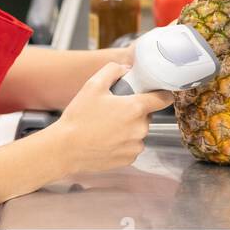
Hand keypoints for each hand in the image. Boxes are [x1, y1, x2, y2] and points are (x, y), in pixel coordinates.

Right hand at [47, 63, 172, 175]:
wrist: (65, 148)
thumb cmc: (79, 117)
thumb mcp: (93, 85)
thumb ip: (113, 70)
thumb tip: (126, 69)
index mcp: (136, 108)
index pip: (163, 99)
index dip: (162, 94)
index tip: (157, 93)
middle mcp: (140, 128)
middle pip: (147, 115)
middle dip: (135, 111)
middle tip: (115, 110)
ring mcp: (135, 146)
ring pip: (139, 131)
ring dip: (130, 128)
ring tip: (108, 127)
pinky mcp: (129, 159)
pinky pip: (132, 146)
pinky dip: (124, 143)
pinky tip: (107, 140)